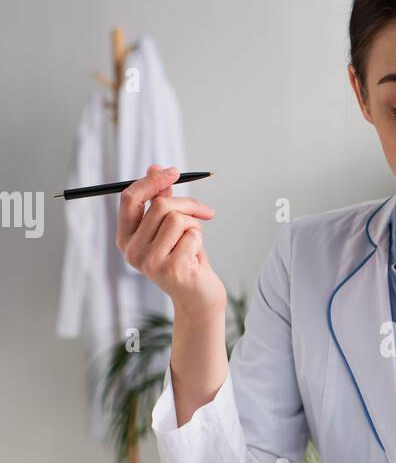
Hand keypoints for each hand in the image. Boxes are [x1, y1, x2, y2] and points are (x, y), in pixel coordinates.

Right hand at [116, 165, 226, 322]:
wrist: (199, 296)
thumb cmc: (184, 257)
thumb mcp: (170, 226)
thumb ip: (160, 198)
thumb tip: (155, 167)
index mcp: (125, 238)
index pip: (129, 198)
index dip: (152, 180)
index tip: (174, 171)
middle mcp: (132, 251)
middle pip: (159, 205)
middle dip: (186, 205)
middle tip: (202, 213)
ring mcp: (150, 261)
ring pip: (176, 218)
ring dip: (193, 225)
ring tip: (193, 242)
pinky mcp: (171, 268)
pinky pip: (191, 235)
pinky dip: (199, 240)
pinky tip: (195, 257)